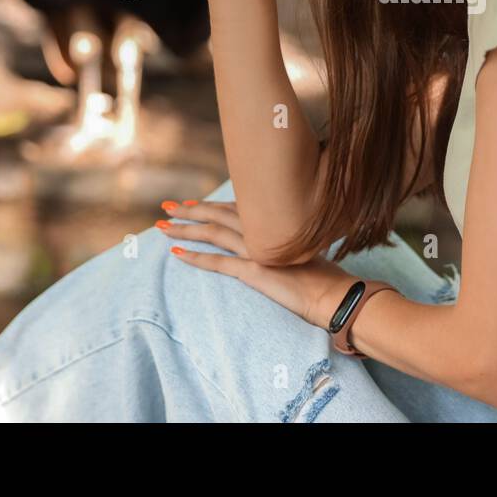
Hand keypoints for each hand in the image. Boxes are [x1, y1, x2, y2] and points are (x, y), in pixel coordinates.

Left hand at [158, 198, 355, 329]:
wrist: (334, 294)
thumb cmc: (323, 276)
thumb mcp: (303, 250)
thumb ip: (285, 241)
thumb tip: (275, 240)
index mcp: (275, 222)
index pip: (236, 207)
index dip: (211, 204)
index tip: (192, 202)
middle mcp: (263, 230)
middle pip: (218, 215)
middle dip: (190, 210)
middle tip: (167, 206)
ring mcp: (257, 249)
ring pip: (212, 233)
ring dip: (185, 229)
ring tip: (162, 227)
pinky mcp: (253, 270)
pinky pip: (217, 262)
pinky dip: (195, 257)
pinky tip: (177, 255)